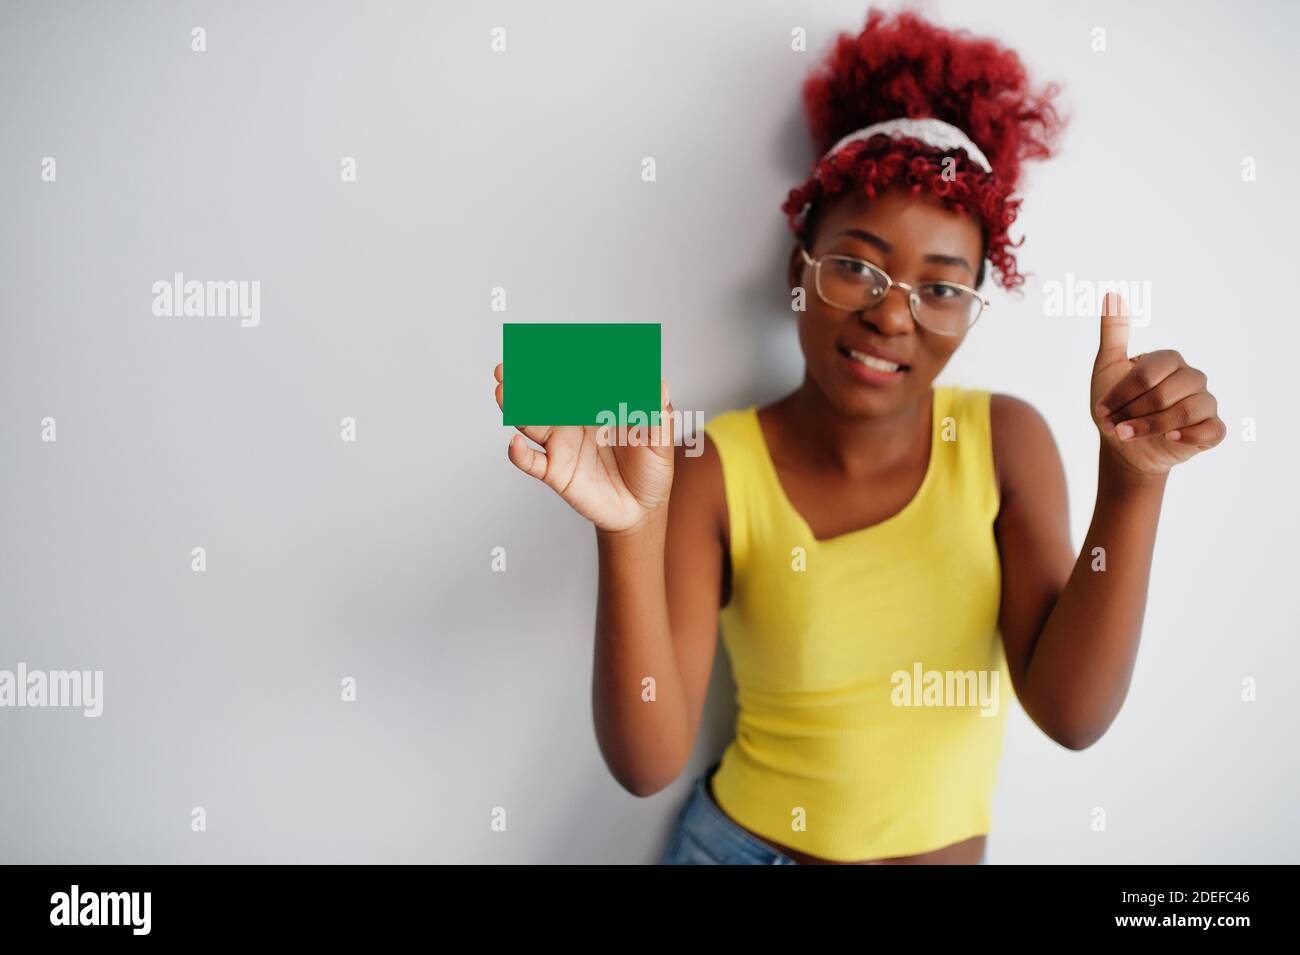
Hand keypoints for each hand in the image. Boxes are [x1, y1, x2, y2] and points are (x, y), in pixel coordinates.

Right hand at [493, 363, 676, 533]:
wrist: (643, 510)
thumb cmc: (651, 470)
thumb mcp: (660, 440)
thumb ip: (656, 413)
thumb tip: (660, 384)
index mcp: (596, 405)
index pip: (575, 381)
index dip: (561, 364)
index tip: (551, 347)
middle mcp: (573, 421)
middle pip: (544, 396)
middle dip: (526, 378)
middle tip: (510, 362)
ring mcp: (561, 445)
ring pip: (531, 422)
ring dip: (515, 406)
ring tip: (503, 391)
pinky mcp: (556, 471)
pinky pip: (532, 462)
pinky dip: (519, 454)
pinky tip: (514, 444)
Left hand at [1090, 292, 1225, 477]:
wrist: (1124, 447)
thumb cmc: (1116, 405)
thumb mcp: (1107, 367)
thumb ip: (1113, 333)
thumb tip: (1112, 294)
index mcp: (1169, 360)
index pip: (1147, 373)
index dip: (1121, 394)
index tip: (1101, 409)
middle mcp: (1192, 377)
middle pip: (1165, 393)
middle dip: (1132, 413)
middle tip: (1113, 426)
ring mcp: (1205, 402)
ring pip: (1186, 412)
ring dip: (1150, 427)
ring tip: (1126, 435)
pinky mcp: (1212, 429)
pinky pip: (1212, 430)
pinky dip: (1191, 435)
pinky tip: (1171, 438)